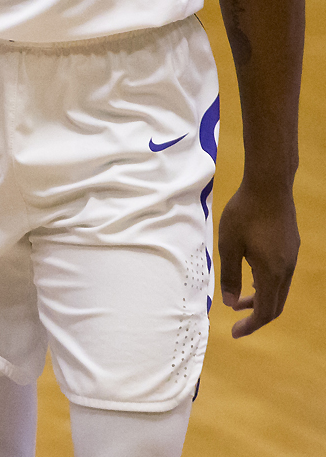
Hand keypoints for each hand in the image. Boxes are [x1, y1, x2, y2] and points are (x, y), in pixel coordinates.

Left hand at [219, 180, 299, 336]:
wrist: (269, 187)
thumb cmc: (244, 215)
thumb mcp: (229, 246)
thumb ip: (231, 276)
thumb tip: (231, 303)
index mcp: (272, 273)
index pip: (266, 311)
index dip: (251, 325)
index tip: (235, 333)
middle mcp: (287, 270)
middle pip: (276, 304)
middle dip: (256, 316)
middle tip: (237, 322)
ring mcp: (291, 258)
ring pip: (279, 290)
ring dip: (261, 299)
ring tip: (239, 300)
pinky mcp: (290, 248)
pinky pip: (281, 276)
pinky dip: (267, 285)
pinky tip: (252, 278)